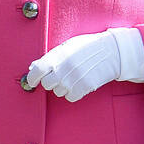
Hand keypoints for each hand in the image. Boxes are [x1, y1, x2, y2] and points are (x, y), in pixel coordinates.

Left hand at [26, 27, 143, 101]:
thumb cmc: (87, 47)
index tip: (32, 82)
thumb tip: (32, 67)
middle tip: (59, 76)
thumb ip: (50, 57)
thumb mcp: (67, 46)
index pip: (37, 71)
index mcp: (58, 55)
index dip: (32, 78)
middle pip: (47, 84)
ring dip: (63, 87)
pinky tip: (79, 84)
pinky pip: (70, 97)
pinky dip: (73, 93)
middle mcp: (64, 68)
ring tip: (73, 77)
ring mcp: (74, 79)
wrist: (111, 52)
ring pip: (58, 92)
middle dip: (51, 82)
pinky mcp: (84, 87)